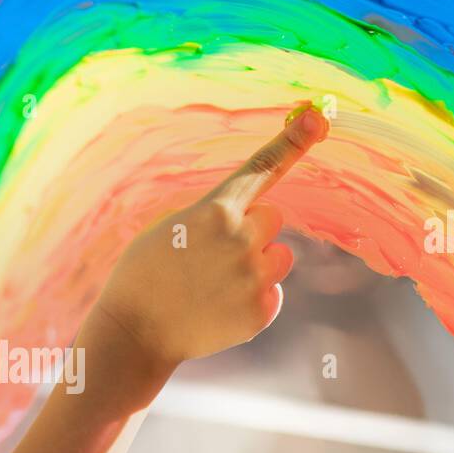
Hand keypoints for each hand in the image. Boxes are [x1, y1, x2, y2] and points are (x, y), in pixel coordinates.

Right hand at [89, 106, 326, 368]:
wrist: (134, 334)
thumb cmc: (143, 276)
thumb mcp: (169, 228)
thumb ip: (213, 217)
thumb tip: (250, 220)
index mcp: (215, 211)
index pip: (262, 169)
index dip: (293, 141)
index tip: (319, 117)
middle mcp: (241, 239)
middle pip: (272, 218)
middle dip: (253, 230)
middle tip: (213, 256)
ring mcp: (254, 277)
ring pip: (279, 257)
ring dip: (257, 265)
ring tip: (214, 285)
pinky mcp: (261, 311)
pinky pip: (272, 293)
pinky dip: (251, 300)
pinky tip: (218, 308)